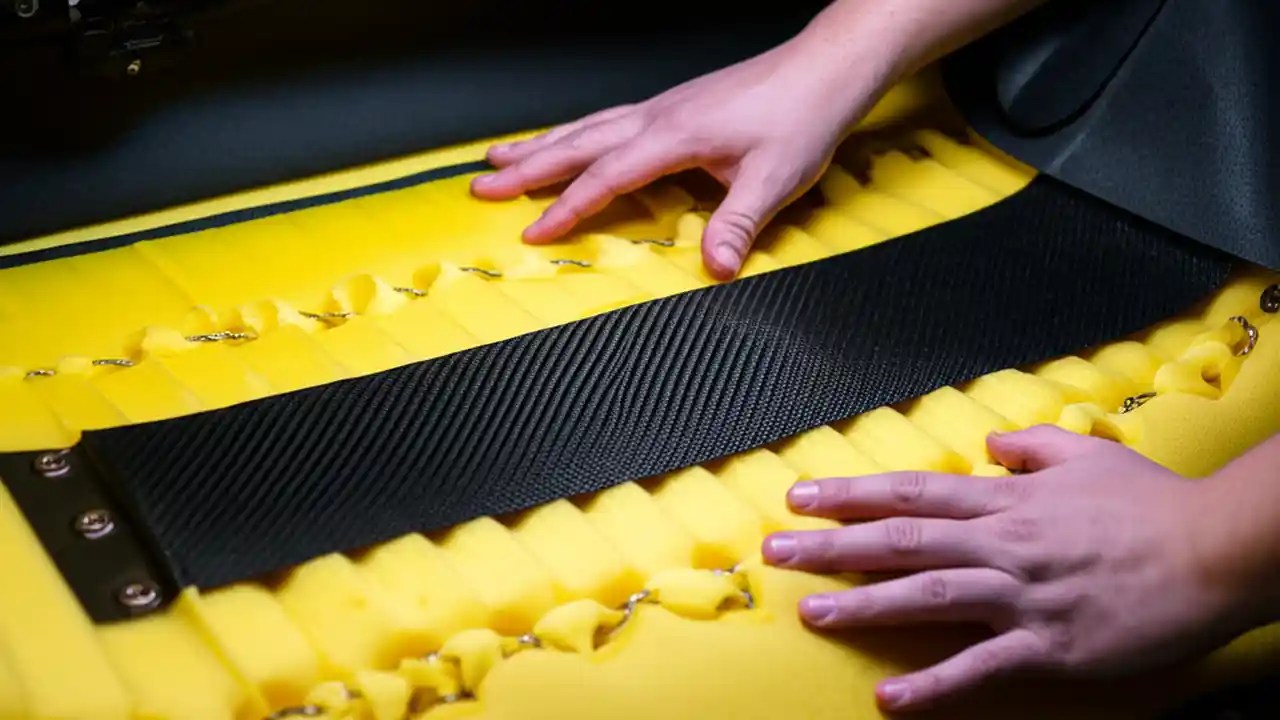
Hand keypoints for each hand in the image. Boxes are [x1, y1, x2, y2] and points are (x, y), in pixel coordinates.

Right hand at [469, 38, 873, 279]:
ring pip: (586, 127)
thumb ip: (738, 224)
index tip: (534, 232)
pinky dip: (575, 133)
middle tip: (482, 185)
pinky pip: (607, 120)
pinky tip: (567, 140)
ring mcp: (662, 107)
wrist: (823, 68)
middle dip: (527, 168)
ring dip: (541, 144)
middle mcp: (657, 116)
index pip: (606, 176)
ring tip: (500, 156)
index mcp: (673, 136)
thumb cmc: (801, 117)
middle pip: (578, 144)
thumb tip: (715, 268)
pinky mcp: (674, 106)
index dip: (567, 207)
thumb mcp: (774, 179)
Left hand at [761, 425, 1255, 711]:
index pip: (911, 494)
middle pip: (901, 541)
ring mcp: (1023, 594)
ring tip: (810, 615)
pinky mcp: (1050, 645)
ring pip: (927, 595)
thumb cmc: (1152, 503)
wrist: (1216, 550)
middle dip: (833, 546)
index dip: (851, 495)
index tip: (801, 496)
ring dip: (864, 606)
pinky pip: (981, 667)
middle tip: (777, 552)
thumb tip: (988, 442)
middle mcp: (1003, 543)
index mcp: (1007, 499)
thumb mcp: (1087, 453)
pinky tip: (891, 700)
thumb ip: (1030, 445)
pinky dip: (934, 685)